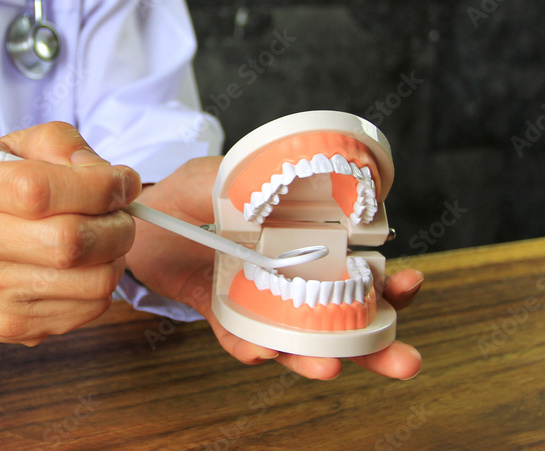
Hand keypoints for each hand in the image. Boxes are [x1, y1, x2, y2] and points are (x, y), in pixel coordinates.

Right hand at [0, 122, 141, 345]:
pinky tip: (86, 266)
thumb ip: (62, 145)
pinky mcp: (13, 325)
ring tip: (105, 239)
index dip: (99, 185)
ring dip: (116, 256)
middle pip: (70, 242)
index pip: (41, 190)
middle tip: (121, 214)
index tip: (123, 181)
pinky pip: (89, 309)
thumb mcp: (15, 148)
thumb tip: (109, 176)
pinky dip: (102, 284)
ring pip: (92, 282)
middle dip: (117, 225)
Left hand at [127, 157, 422, 379]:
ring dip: (319, 358)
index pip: (360, 270)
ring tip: (329, 368)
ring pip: (300, 341)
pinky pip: (242, 341)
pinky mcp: (223, 319)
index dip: (390, 284)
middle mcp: (290, 280)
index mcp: (306, 244)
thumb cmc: (185, 193)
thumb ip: (244, 182)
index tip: (409, 283)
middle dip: (378, 344)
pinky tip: (262, 350)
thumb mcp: (216, 176)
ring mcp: (259, 304)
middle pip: (345, 320)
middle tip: (404, 359)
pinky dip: (253, 349)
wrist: (135, 220)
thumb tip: (279, 192)